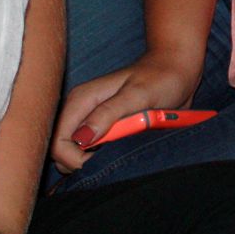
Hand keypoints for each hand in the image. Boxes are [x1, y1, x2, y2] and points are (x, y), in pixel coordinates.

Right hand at [48, 51, 200, 173]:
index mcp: (81, 100)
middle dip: (80, 163)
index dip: (74, 159)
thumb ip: (109, 113)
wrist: (176, 70)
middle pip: (62, 152)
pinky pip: (91, 152)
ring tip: (119, 151)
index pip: (58, 142)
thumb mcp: (138, 95)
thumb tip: (82, 139)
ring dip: (92, 162)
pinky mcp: (104, 129)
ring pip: (74, 155)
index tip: (100, 161)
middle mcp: (81, 111)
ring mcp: (91, 121)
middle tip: (111, 157)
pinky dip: (101, 159)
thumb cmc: (160, 78)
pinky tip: (120, 151)